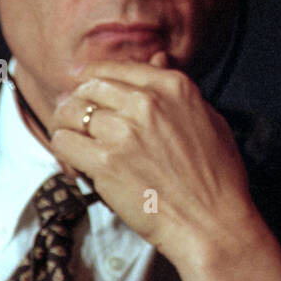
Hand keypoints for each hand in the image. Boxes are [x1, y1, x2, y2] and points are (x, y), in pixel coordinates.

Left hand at [48, 52, 280, 280]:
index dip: (95, 82)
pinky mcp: (105, 162)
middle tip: (79, 121)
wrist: (212, 222)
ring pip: (70, 112)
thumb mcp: (209, 118)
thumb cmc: (217, 176)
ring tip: (75, 141)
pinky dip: (64, 150)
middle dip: (78, 102)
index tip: (91, 96)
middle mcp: (146, 102)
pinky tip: (76, 162)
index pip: (113, 68)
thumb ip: (176, 88)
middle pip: (88, 86)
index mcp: (173, 86)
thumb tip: (157, 58)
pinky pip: (63, 142)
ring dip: (67, 126)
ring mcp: (123, 131)